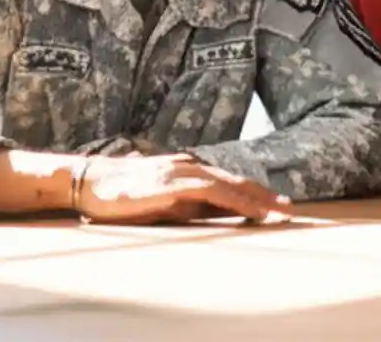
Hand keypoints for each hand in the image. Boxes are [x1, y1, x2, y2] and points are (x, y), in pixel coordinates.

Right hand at [76, 154, 292, 224]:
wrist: (90, 181)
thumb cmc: (124, 193)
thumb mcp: (163, 200)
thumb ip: (189, 203)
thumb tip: (217, 213)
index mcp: (190, 170)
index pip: (230, 182)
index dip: (255, 193)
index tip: (277, 204)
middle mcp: (191, 167)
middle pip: (237, 181)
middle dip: (265, 195)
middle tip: (289, 208)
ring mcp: (183, 172)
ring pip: (230, 185)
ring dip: (257, 200)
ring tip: (278, 212)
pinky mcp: (173, 183)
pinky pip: (213, 192)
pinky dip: (236, 201)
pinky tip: (250, 209)